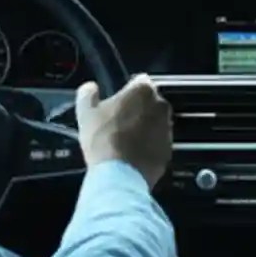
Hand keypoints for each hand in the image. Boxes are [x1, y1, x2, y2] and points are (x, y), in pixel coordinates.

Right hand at [74, 73, 172, 187]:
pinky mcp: (169, 150)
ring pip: (155, 123)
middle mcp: (162, 106)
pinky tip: (133, 154)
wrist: (119, 175)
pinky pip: (157, 143)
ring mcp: (168, 129)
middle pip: (149, 103)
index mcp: (144, 91)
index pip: (138, 81)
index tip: (116, 102)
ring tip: (124, 141)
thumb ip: (88, 94)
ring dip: (144, 127)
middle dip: (137, 109)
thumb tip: (90, 88)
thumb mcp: (86, 112)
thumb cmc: (102, 138)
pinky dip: (148, 146)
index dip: (126, 90)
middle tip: (118, 122)